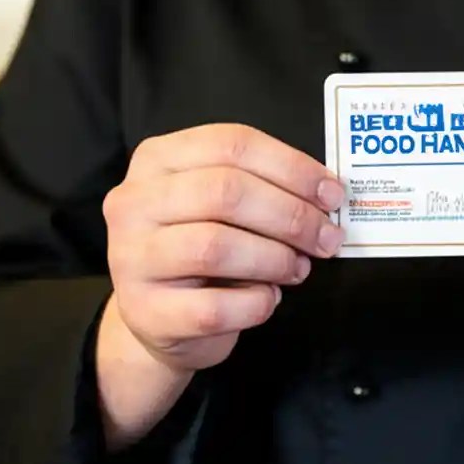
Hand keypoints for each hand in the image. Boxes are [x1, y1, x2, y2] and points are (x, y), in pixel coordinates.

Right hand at [103, 124, 344, 370]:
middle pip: (225, 192)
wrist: (157, 319)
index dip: (292, 167)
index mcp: (157, 160)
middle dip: (291, 215)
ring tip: (299, 268)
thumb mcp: (218, 206)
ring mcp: (131, 258)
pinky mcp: (145, 312)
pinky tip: (267, 298)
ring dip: (274, 258)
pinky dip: (256, 303)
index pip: (232, 144)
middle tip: (326, 238)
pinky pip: (214, 307)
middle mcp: (133, 202)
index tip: (331, 194)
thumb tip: (326, 196)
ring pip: (214, 247)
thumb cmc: (199, 253)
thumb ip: (261, 188)